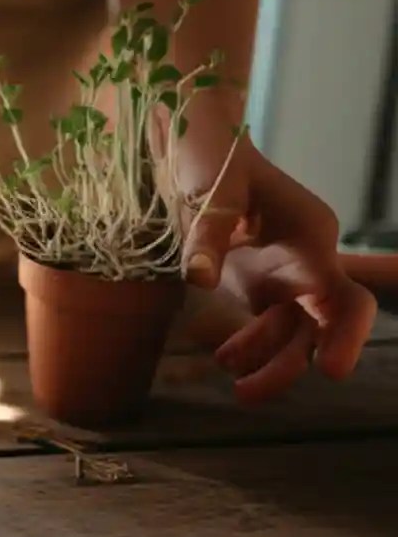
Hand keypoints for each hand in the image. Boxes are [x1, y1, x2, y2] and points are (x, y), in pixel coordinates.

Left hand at [183, 149, 376, 403]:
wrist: (191, 142)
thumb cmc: (209, 155)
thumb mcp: (209, 189)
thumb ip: (207, 235)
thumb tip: (201, 282)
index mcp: (310, 235)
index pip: (343, 294)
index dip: (345, 334)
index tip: (333, 371)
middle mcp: (307, 260)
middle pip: (319, 325)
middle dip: (291, 363)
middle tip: (247, 394)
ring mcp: (283, 274)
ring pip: (291, 332)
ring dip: (265, 359)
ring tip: (228, 374)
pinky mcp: (257, 282)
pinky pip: (264, 325)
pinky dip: (248, 345)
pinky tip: (223, 358)